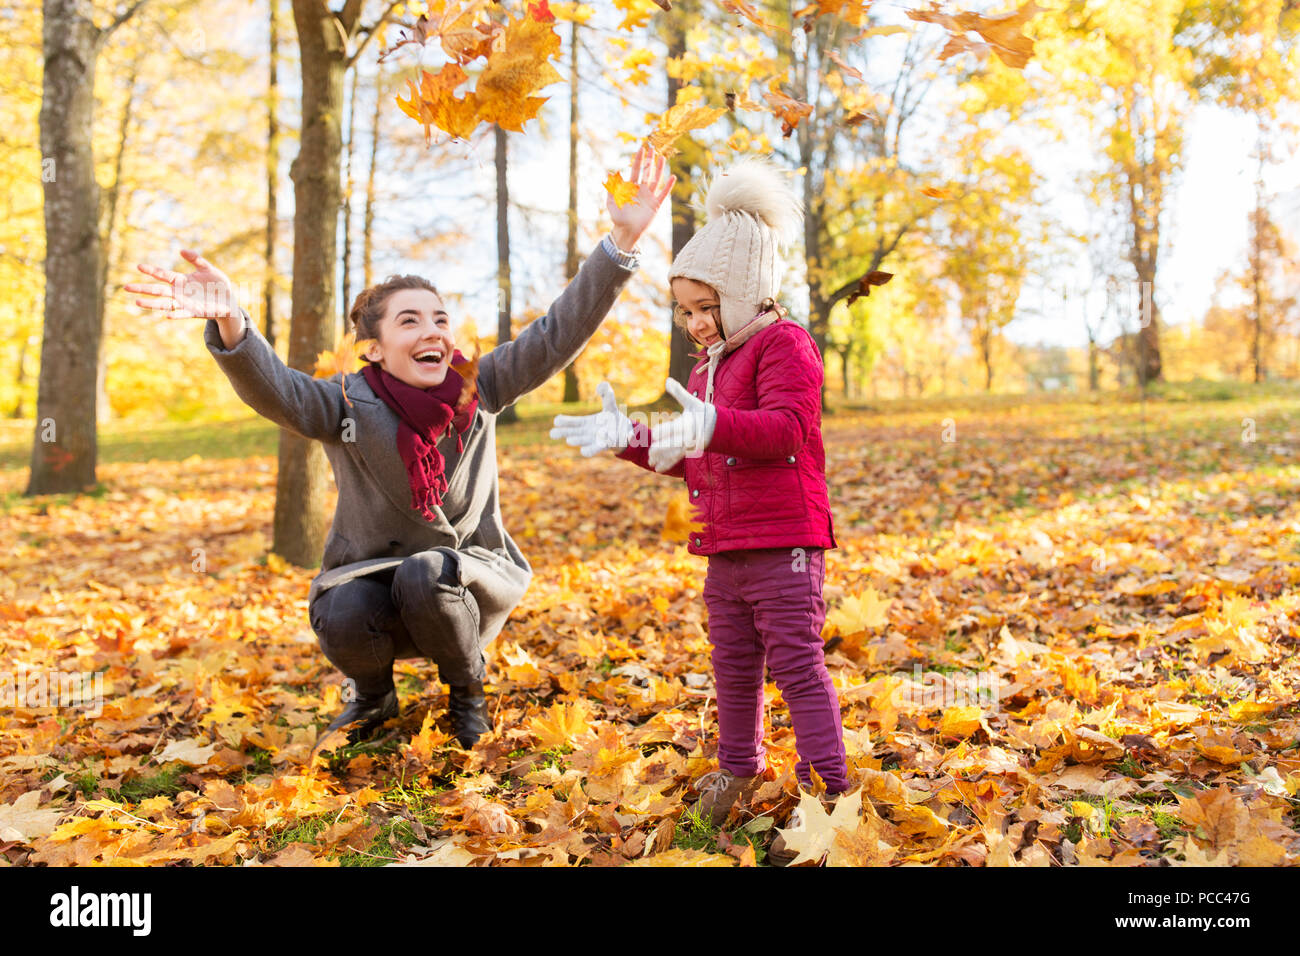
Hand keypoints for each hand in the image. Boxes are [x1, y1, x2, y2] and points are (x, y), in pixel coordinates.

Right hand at [125, 249, 240, 318]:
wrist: (228, 301)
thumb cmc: (217, 284)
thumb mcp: (208, 269)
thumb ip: (196, 259)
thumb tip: (181, 250)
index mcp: (181, 280)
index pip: (162, 275)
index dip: (151, 270)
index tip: (138, 266)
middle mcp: (179, 292)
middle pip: (157, 290)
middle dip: (142, 289)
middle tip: (126, 287)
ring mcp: (184, 303)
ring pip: (163, 304)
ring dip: (151, 304)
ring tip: (137, 303)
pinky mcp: (193, 313)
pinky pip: (182, 314)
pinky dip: (175, 314)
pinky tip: (166, 315)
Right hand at [550, 381, 633, 456]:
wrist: (624, 434)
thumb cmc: (613, 420)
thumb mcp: (610, 405)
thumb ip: (607, 394)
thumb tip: (600, 386)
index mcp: (585, 424)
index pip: (572, 422)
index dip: (564, 421)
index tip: (556, 421)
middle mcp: (587, 433)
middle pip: (571, 433)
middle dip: (562, 433)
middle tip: (552, 433)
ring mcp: (594, 440)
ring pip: (582, 442)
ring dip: (577, 440)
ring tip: (570, 440)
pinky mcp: (604, 445)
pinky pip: (593, 450)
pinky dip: (589, 450)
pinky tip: (584, 451)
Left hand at [608, 143, 675, 253]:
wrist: (626, 231)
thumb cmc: (618, 217)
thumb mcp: (612, 202)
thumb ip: (612, 189)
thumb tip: (610, 173)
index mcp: (631, 187)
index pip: (636, 170)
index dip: (638, 159)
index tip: (641, 148)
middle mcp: (641, 190)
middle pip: (646, 172)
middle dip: (649, 160)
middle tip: (652, 148)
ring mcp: (649, 196)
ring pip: (655, 180)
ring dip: (659, 169)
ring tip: (662, 158)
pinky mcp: (655, 205)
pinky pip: (663, 194)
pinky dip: (668, 186)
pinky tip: (672, 177)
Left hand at [648, 378, 716, 472]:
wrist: (720, 427)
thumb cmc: (704, 413)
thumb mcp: (692, 402)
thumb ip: (679, 392)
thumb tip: (667, 380)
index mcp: (686, 423)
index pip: (671, 430)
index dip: (661, 433)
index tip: (653, 435)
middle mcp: (687, 436)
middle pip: (669, 445)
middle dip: (658, 449)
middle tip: (648, 453)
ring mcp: (689, 446)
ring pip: (672, 454)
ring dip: (661, 459)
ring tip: (650, 462)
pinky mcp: (689, 452)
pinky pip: (677, 459)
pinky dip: (667, 464)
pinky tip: (658, 469)